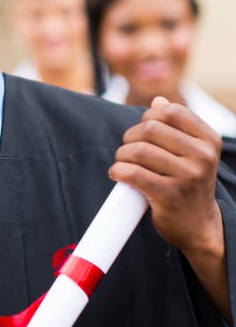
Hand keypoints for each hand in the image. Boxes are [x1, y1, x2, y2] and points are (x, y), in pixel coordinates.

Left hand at [110, 96, 222, 253]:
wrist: (198, 225)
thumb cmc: (188, 182)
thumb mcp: (191, 152)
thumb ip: (176, 126)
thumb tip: (158, 100)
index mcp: (209, 140)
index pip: (169, 111)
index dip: (148, 117)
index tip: (143, 132)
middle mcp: (203, 156)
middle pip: (149, 129)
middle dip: (130, 137)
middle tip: (128, 150)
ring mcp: (188, 176)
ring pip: (138, 150)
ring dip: (121, 156)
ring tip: (123, 163)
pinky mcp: (170, 195)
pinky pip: (132, 173)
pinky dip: (118, 171)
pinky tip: (118, 174)